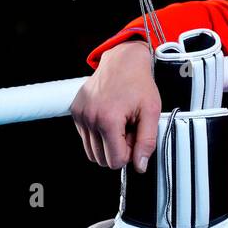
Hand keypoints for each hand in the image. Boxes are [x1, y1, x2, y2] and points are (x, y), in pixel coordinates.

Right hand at [70, 41, 159, 171]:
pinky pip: (86, 137)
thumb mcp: (151, 112)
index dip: (129, 154)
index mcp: (108, 120)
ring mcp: (80, 115)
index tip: (135, 139)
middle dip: (118, 149)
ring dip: (108, 143)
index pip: (115, 160)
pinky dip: (98, 133)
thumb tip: (140, 165)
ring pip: (92, 151)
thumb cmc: (138, 83)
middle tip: (129, 129)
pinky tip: (110, 118)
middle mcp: (90, 118)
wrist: (122, 61)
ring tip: (120, 124)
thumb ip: (147, 142)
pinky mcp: (75, 112)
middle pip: (102, 159)